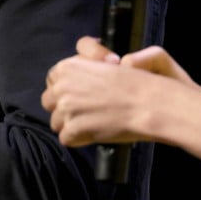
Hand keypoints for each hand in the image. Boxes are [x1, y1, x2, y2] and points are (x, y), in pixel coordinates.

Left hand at [42, 42, 192, 146]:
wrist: (151, 103)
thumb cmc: (139, 81)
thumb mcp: (110, 59)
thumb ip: (89, 61)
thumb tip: (88, 68)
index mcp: (69, 66)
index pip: (52, 79)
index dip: (66, 87)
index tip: (82, 92)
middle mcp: (63, 86)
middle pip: (49, 101)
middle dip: (64, 107)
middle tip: (85, 110)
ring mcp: (66, 108)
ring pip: (56, 122)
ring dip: (71, 125)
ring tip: (92, 124)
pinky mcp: (74, 129)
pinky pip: (66, 139)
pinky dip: (80, 139)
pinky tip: (95, 133)